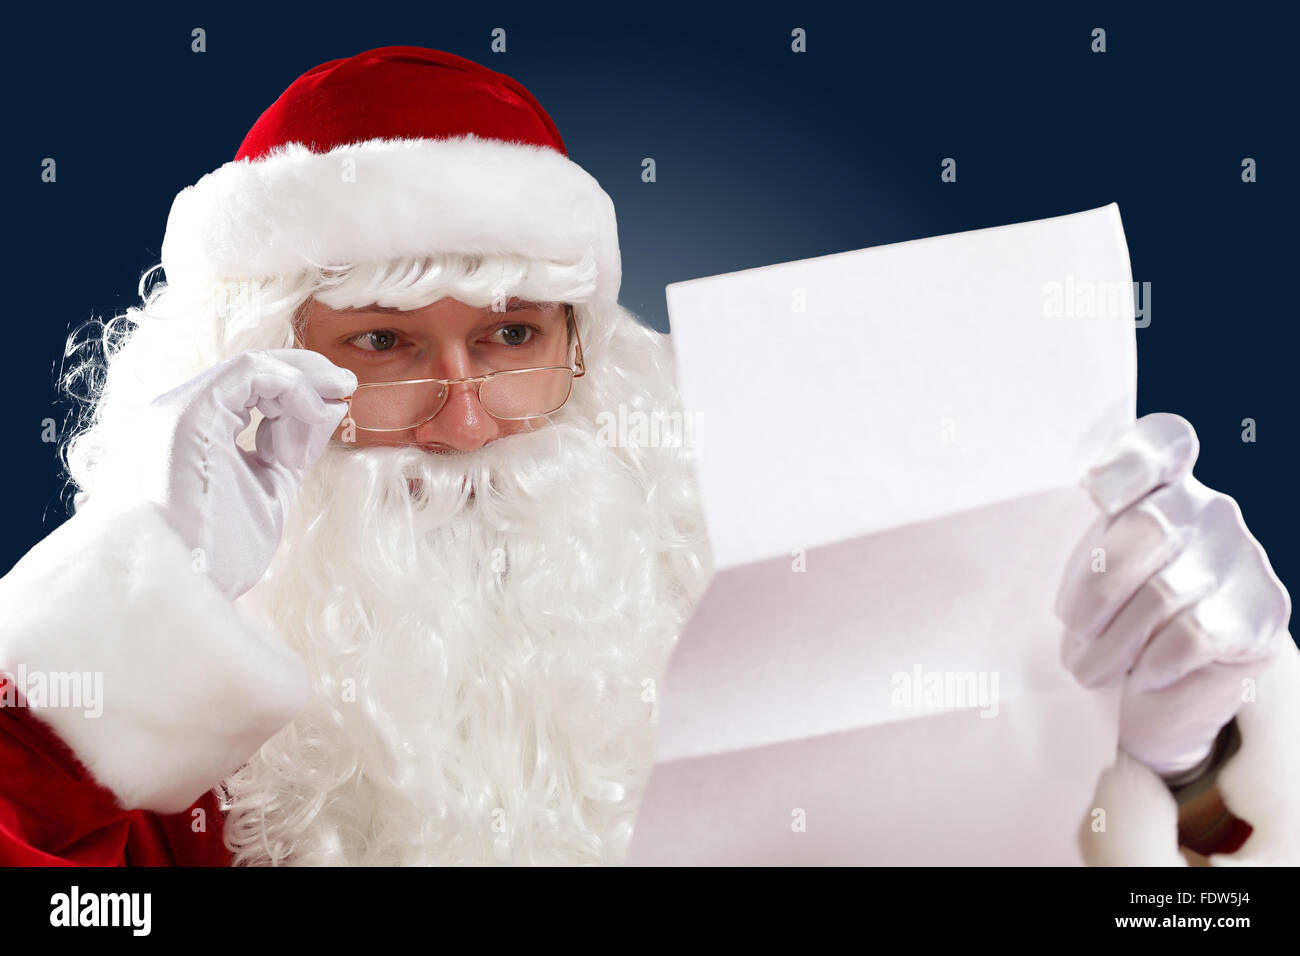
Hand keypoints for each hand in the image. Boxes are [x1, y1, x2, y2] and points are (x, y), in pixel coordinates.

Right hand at [83, 349, 356, 598]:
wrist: (177, 592)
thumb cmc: (215, 557)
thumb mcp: (267, 492)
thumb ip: (290, 452)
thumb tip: (326, 413)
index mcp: (187, 435)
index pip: (246, 395)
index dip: (296, 395)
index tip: (335, 407)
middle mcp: (172, 414)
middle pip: (249, 376)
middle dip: (305, 376)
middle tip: (346, 387)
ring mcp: (175, 411)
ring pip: (251, 369)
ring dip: (305, 380)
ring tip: (337, 399)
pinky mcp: (188, 412)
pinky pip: (249, 374)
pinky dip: (293, 387)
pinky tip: (317, 413)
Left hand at [1055, 413, 1290, 777]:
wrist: (1161, 688)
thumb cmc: (1110, 618)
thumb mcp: (1084, 575)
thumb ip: (1082, 548)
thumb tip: (1058, 528)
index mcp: (1159, 486)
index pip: (1164, 443)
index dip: (1131, 460)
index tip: (1096, 490)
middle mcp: (1208, 509)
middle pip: (1147, 528)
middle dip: (1096, 591)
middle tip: (1076, 629)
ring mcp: (1243, 556)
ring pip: (1163, 593)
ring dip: (1114, 644)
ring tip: (1094, 668)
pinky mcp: (1262, 613)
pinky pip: (1193, 635)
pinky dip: (1154, 663)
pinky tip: (1144, 673)